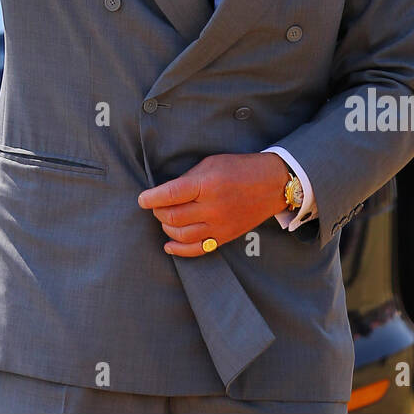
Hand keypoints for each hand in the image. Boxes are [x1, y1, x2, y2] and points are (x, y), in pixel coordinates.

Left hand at [137, 152, 289, 256]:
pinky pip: (198, 249)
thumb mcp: (210, 163)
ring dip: (167, 228)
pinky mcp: (225, 237)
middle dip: (158, 212)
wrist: (271, 184)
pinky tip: (169, 245)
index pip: (170, 194)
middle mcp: (212, 207)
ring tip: (165, 219)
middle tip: (155, 206)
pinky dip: (180, 249)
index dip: (151, 198)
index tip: (142, 199)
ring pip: (182, 235)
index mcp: (207, 184)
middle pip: (173, 217)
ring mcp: (219, 225)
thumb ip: (188, 179)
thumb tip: (165, 193)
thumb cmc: (238, 168)